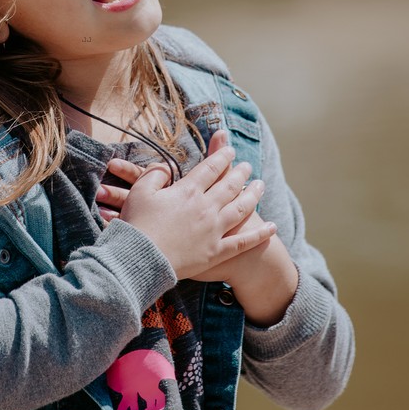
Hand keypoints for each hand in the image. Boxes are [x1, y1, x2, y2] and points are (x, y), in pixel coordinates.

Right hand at [108, 130, 276, 281]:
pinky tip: (272, 227)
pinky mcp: (216, 252)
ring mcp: (214, 230)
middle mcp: (206, 207)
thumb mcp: (139, 191)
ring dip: (253, 195)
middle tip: (247, 166)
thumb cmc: (137, 224)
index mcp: (188, 191)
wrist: (140, 258)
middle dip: (241, 173)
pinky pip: (243, 242)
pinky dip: (259, 235)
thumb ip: (155, 174)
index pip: (211, 168)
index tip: (231, 151)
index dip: (222, 157)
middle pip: (230, 186)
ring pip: (241, 209)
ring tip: (261, 185)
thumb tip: (164, 165)